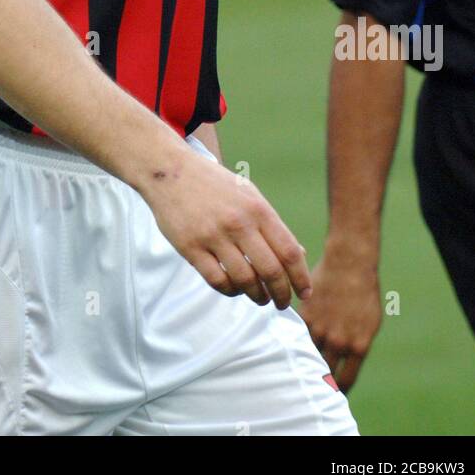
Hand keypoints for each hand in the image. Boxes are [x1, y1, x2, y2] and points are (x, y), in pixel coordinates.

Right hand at [140, 148, 311, 308]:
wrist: (170, 171)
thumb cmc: (215, 185)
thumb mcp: (249, 195)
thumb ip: (272, 225)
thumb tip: (300, 256)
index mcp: (257, 208)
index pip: (289, 251)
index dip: (300, 277)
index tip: (304, 292)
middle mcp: (238, 222)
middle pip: (270, 271)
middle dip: (281, 294)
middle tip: (282, 303)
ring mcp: (213, 235)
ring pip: (245, 280)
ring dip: (257, 296)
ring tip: (260, 298)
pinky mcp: (190, 247)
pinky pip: (217, 281)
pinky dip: (230, 291)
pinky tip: (234, 289)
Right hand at [299, 241, 381, 390]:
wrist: (349, 264)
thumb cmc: (364, 293)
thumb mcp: (369, 325)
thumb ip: (356, 346)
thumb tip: (343, 365)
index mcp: (358, 347)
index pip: (345, 381)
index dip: (339, 391)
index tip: (334, 394)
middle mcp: (338, 342)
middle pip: (324, 373)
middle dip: (320, 381)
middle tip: (314, 384)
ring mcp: (320, 328)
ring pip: (307, 356)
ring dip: (304, 361)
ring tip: (300, 366)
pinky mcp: (305, 315)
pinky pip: (297, 335)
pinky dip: (296, 340)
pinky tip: (292, 343)